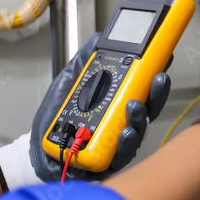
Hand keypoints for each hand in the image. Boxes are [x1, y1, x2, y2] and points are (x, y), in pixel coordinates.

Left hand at [0, 32, 170, 186]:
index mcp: (117, 102)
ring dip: (140, 118)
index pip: (143, 88)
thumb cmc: (56, 116)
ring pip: (139, 131)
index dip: (154, 74)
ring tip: (134, 107)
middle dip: (156, 93)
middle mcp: (121, 121)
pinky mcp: (107, 162)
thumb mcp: (70, 81)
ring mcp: (116, 142)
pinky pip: (122, 155)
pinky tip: (124, 132)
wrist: (37, 145)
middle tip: (158, 78)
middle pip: (149, 108)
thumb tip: (99, 38)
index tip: (163, 58)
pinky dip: (125, 143)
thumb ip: (86, 61)